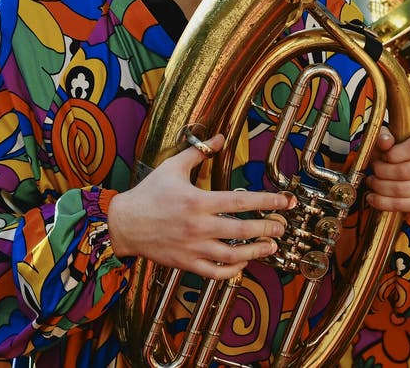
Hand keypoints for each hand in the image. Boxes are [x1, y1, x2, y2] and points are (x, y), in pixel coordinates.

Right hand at [107, 134, 294, 280]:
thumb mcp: (172, 166)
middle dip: (268, 228)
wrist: (125, 223)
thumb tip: (219, 137)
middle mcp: (198, 226)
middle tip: (282, 226)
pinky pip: (216, 272)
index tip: (284, 201)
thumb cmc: (149, 193)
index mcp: (197, 200)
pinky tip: (243, 263)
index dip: (266, 201)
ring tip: (271, 245)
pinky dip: (233, 270)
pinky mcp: (187, 263)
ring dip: (257, 251)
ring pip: (233, 255)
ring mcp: (193, 247)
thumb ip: (198, 152)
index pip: (240, 201)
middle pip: (242, 230)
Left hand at [367, 129, 409, 217]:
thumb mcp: (394, 136)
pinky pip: (404, 206)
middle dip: (382, 171)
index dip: (393, 154)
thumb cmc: (400, 149)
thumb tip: (384, 142)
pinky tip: (373, 197)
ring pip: (402, 190)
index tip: (383, 156)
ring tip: (371, 182)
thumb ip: (386, 135)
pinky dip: (384, 203)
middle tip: (373, 169)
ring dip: (380, 187)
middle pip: (404, 171)